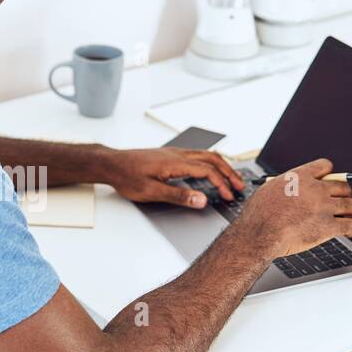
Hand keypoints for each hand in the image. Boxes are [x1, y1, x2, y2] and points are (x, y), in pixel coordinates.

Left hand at [102, 146, 244, 207]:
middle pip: (212, 159)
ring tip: (230, 178)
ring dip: (221, 166)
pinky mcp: (169, 155)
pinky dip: (210, 163)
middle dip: (229, 172)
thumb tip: (201, 199)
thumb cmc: (126, 176)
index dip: (222, 183)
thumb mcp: (151, 191)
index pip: (208, 170)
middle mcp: (177, 154)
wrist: (111, 164)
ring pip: (206, 155)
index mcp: (175, 162)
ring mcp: (174, 153)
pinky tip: (209, 171)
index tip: (229, 195)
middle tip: (240, 185)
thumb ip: (178, 196)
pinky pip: (197, 155)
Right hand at [234, 158, 351, 257]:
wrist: (260, 234)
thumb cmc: (259, 215)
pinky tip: (350, 230)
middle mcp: (315, 189)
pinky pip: (351, 225)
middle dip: (344, 194)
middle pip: (343, 186)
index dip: (329, 174)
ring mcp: (324, 207)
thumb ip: (286, 186)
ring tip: (350, 216)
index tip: (330, 180)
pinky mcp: (328, 226)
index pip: (325, 166)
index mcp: (300, 176)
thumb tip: (292, 190)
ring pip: (351, 205)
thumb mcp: (269, 189)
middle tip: (343, 201)